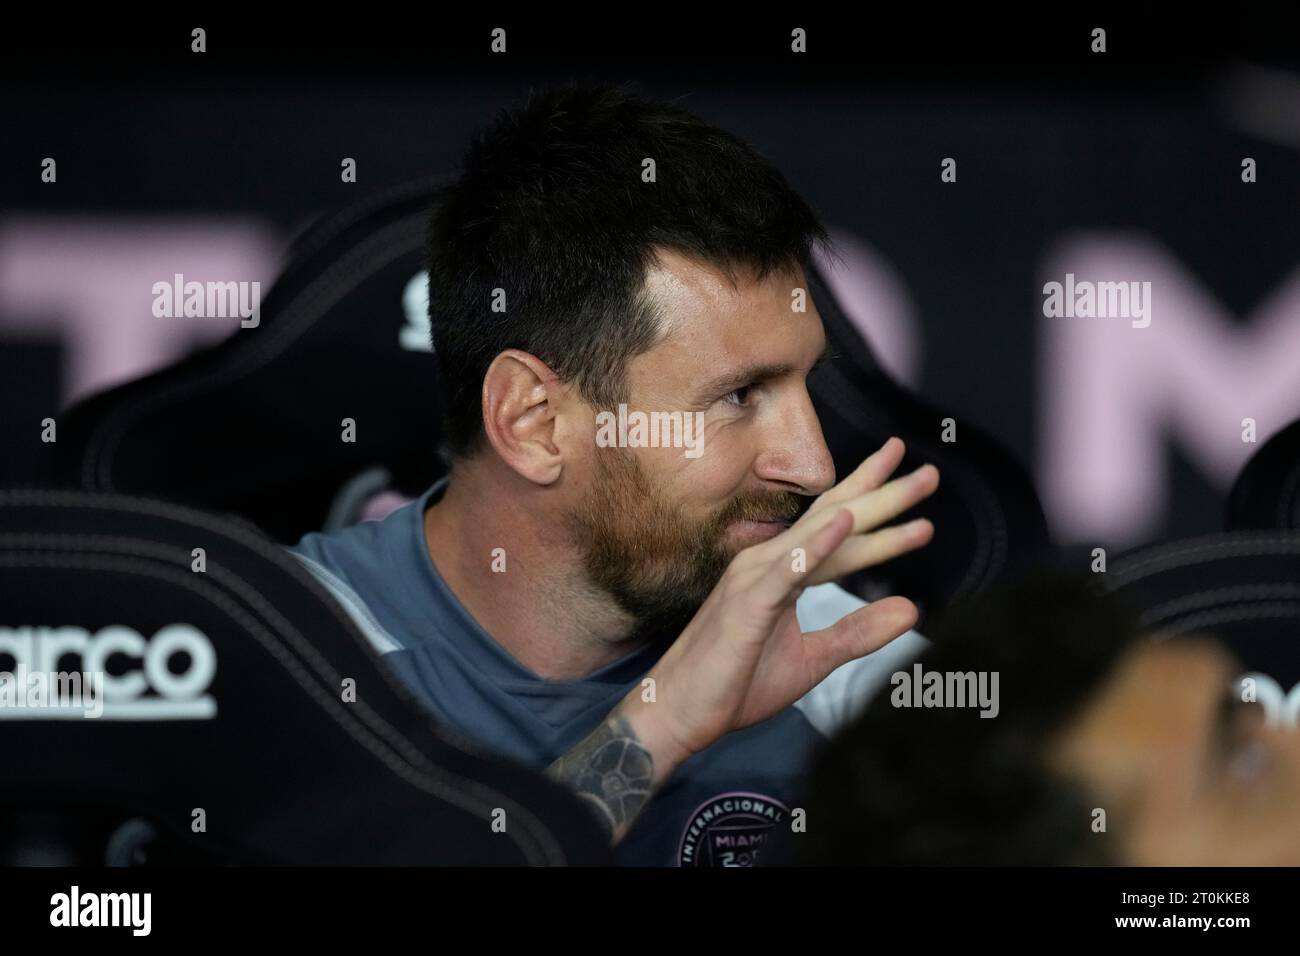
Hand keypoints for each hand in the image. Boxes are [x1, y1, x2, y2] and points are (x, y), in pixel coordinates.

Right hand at [626, 437, 937, 762]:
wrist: (680, 713)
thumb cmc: (735, 683)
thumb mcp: (813, 659)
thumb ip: (858, 632)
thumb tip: (910, 609)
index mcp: (782, 572)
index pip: (836, 530)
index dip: (874, 503)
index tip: (914, 479)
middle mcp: (768, 563)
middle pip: (835, 519)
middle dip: (884, 493)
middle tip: (930, 473)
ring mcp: (755, 578)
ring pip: (822, 536)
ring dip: (867, 510)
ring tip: (910, 489)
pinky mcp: (748, 603)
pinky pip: (789, 568)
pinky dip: (819, 543)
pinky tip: (848, 522)